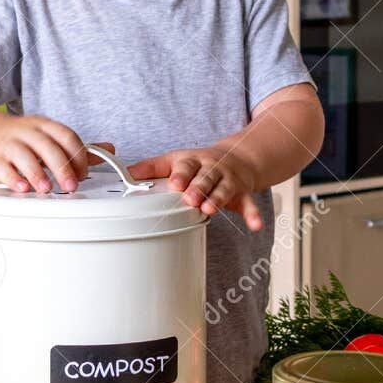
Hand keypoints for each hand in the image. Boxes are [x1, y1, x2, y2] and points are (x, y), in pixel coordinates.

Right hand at [0, 114, 111, 195]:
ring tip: (46, 189)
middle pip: (47, 146)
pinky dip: (12, 178)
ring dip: (37, 173)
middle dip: (61, 167)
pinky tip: (22, 188)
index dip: (77, 156)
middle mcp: (27, 132)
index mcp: (44, 125)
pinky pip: (2, 167)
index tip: (84, 174)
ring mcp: (8, 143)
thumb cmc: (22, 138)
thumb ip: (77, 146)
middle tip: (71, 186)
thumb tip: (110, 149)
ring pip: (23, 155)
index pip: (66, 136)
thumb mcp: (49, 137)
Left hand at [127, 147, 262, 229]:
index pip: (186, 166)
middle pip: (205, 177)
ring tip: (209, 209)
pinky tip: (255, 225)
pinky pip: (249, 204)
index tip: (174, 183)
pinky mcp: (242, 194)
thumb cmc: (199, 163)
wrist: (237, 157)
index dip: (181, 174)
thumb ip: (152, 168)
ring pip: (224, 189)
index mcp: (194, 161)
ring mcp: (228, 181)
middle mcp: (212, 169)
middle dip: (198, 188)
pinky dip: (253, 214)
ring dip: (217, 199)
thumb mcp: (176, 160)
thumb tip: (127, 173)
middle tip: (189, 198)